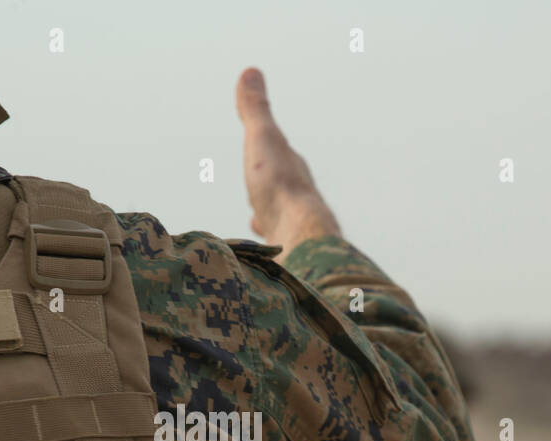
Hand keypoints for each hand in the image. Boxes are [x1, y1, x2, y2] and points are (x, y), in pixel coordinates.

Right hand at [234, 68, 340, 258]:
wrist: (299, 240)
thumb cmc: (280, 188)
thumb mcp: (263, 140)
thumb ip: (255, 111)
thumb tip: (250, 72)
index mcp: (292, 173)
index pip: (279, 159)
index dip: (268, 153)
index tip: (264, 148)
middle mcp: (296, 201)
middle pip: (280, 192)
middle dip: (268, 189)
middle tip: (261, 186)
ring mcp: (293, 230)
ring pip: (278, 220)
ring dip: (268, 218)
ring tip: (258, 222)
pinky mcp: (287, 257)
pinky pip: (274, 248)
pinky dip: (265, 245)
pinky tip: (262, 253)